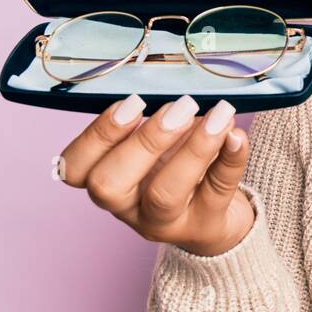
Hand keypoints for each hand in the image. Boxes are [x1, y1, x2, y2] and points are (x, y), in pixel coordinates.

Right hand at [57, 94, 256, 256]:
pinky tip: (237, 134)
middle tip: (179, 107)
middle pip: (109, 185)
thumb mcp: (154, 149)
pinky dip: (231, 159)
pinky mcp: (206, 225)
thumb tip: (171, 86)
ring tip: (217, 114)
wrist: (215, 222)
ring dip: (190, 148)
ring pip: (164, 194)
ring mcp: (166, 222)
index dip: (94, 137)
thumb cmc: (176, 172)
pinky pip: (217, 191)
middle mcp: (128, 208)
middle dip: (141, 140)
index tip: (130, 105)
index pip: (74, 170)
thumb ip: (150, 124)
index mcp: (108, 183)